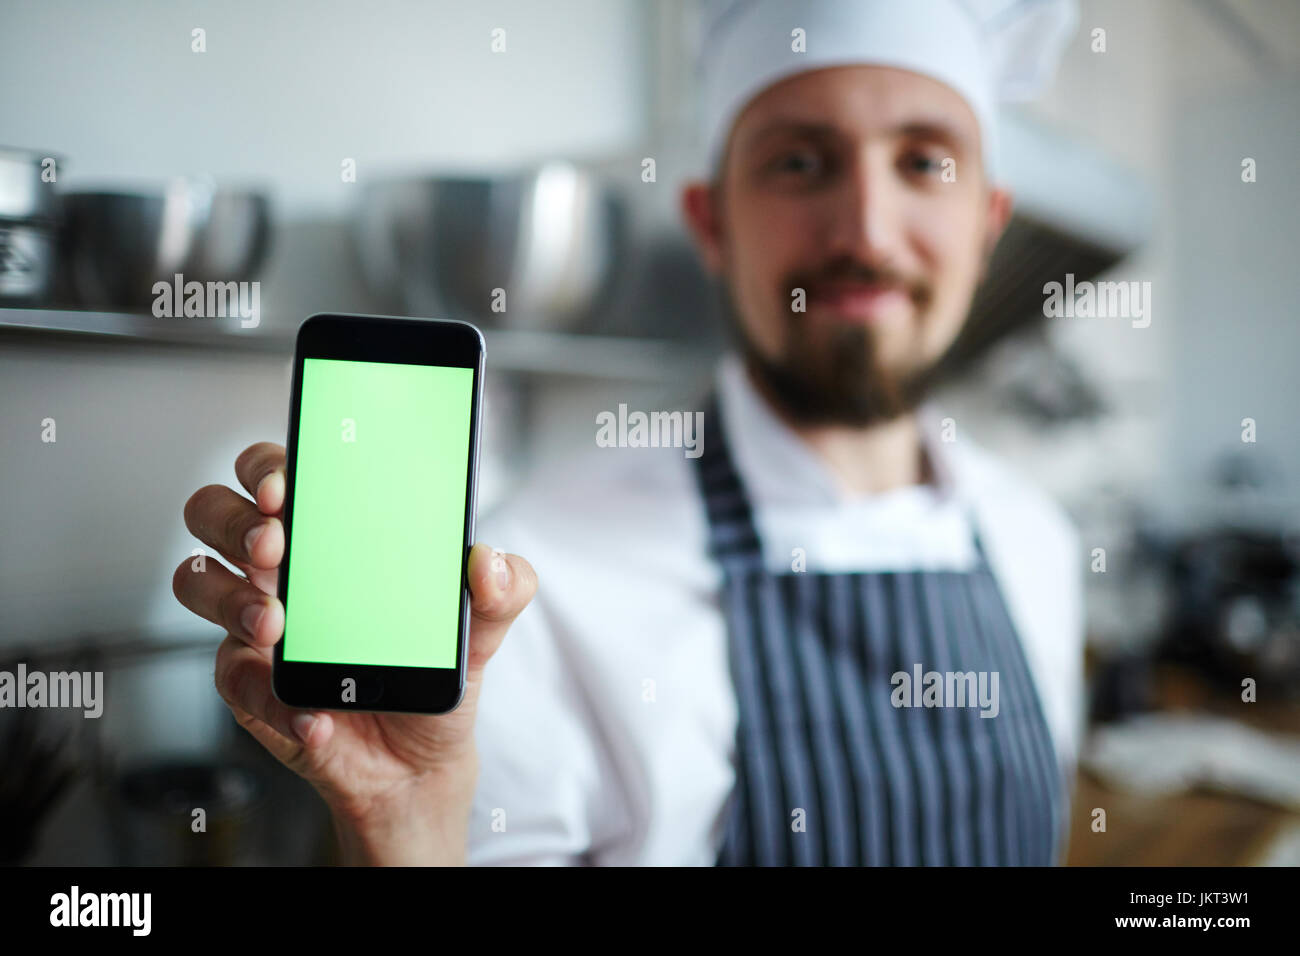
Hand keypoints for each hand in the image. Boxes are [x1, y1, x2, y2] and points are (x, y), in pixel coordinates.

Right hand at [172, 441, 536, 863]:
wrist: (416, 763)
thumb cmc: (429, 672)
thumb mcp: (479, 628)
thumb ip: (502, 588)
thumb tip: (488, 560)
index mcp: (329, 534)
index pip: (277, 473)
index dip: (267, 466)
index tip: (284, 485)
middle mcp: (280, 569)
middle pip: (215, 512)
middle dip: (234, 520)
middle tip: (275, 545)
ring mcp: (253, 624)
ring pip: (197, 582)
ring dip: (230, 598)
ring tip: (276, 625)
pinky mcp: (248, 684)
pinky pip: (234, 678)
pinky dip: (272, 698)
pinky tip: (313, 714)